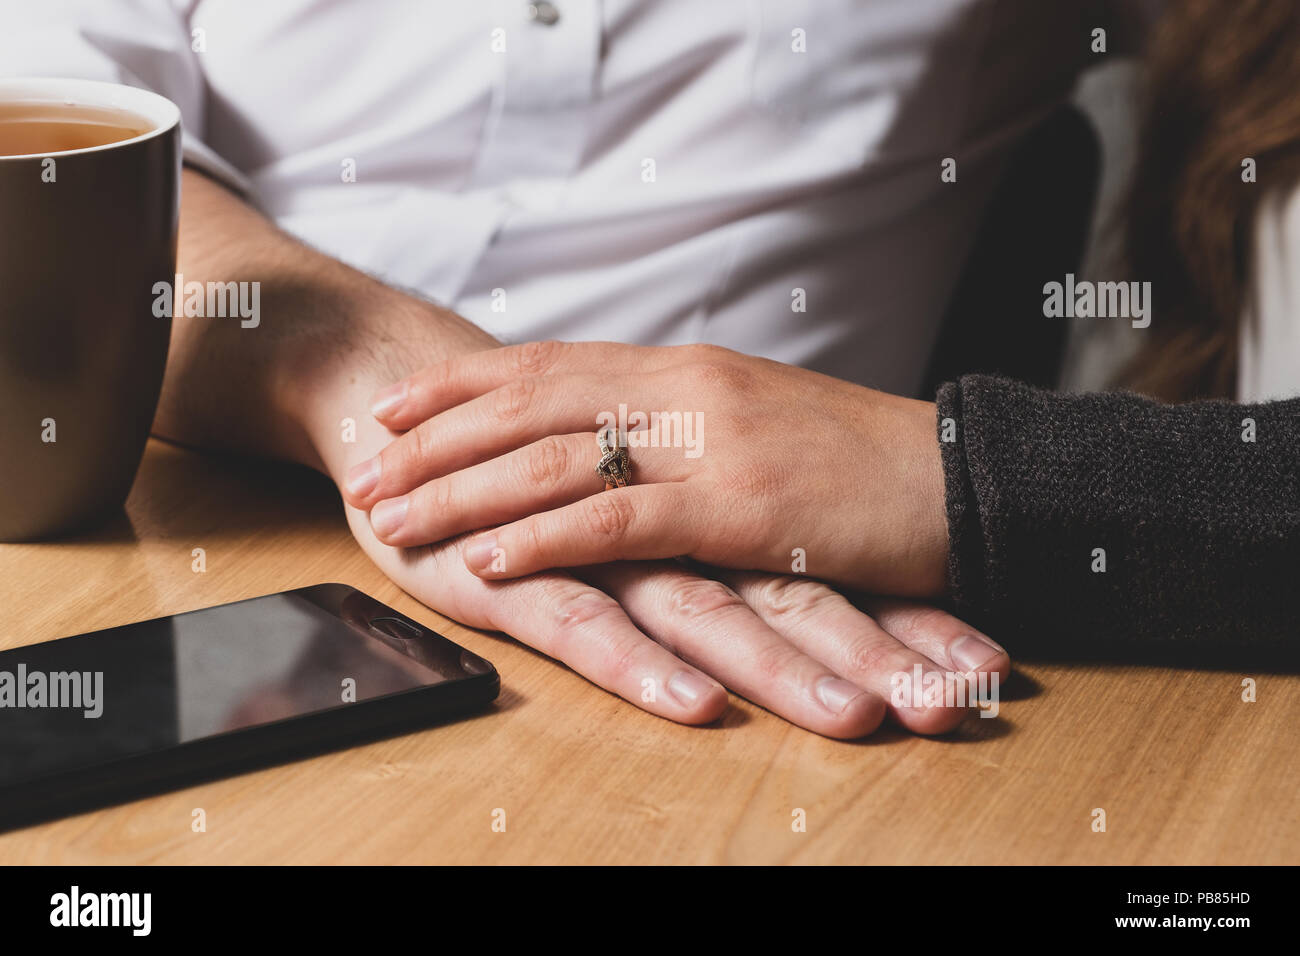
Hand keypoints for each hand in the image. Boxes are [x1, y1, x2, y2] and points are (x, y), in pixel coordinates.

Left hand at [309, 354, 1003, 738]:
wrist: (961, 473)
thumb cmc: (859, 459)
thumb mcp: (760, 419)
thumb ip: (684, 419)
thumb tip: (619, 431)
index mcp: (687, 368)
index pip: (549, 363)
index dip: (465, 385)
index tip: (398, 407)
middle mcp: (685, 390)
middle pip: (531, 404)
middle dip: (437, 438)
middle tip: (362, 465)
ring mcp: (709, 443)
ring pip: (556, 458)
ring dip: (463, 489)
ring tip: (391, 515)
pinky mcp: (738, 506)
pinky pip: (617, 521)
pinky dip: (543, 537)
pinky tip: (484, 557)